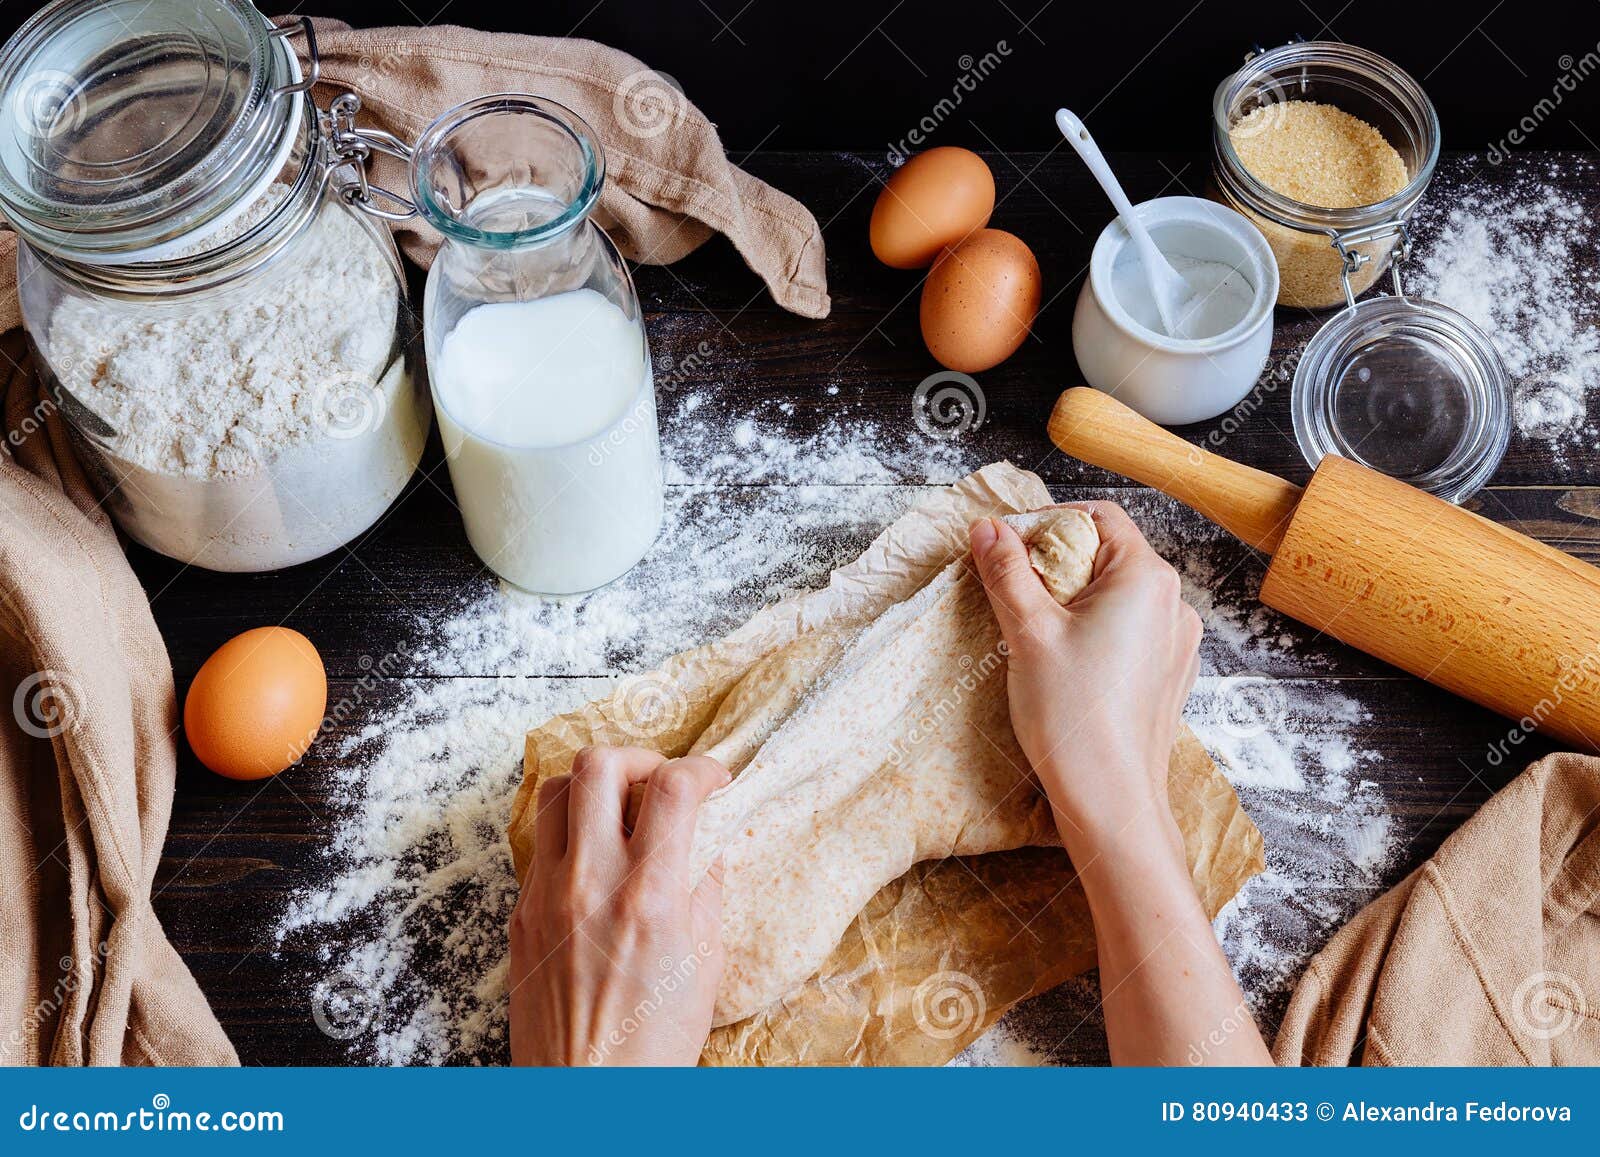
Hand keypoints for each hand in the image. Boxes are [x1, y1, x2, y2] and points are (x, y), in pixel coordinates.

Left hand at [508, 745, 729, 1065]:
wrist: (586, 1097)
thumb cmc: (653, 1045)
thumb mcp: (704, 963)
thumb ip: (705, 890)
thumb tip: (708, 841)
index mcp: (650, 896)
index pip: (672, 786)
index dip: (703, 767)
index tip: (715, 779)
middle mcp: (591, 882)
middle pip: (599, 764)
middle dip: (639, 757)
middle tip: (661, 781)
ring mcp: (546, 895)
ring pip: (554, 791)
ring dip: (593, 786)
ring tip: (621, 810)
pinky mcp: (519, 913)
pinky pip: (540, 844)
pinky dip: (570, 833)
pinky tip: (596, 861)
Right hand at [969, 504, 1200, 859]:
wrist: (1112, 800)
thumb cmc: (1073, 716)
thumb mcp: (1028, 632)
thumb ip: (1006, 572)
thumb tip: (987, 529)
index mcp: (1146, 579)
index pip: (1097, 518)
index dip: (1047, 523)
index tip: (1006, 547)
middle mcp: (1172, 604)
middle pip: (1107, 555)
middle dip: (1055, 564)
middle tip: (1012, 592)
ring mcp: (1176, 642)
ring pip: (1116, 596)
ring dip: (1072, 600)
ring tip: (1033, 633)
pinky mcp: (1168, 675)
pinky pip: (1129, 633)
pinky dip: (1094, 632)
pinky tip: (1063, 663)